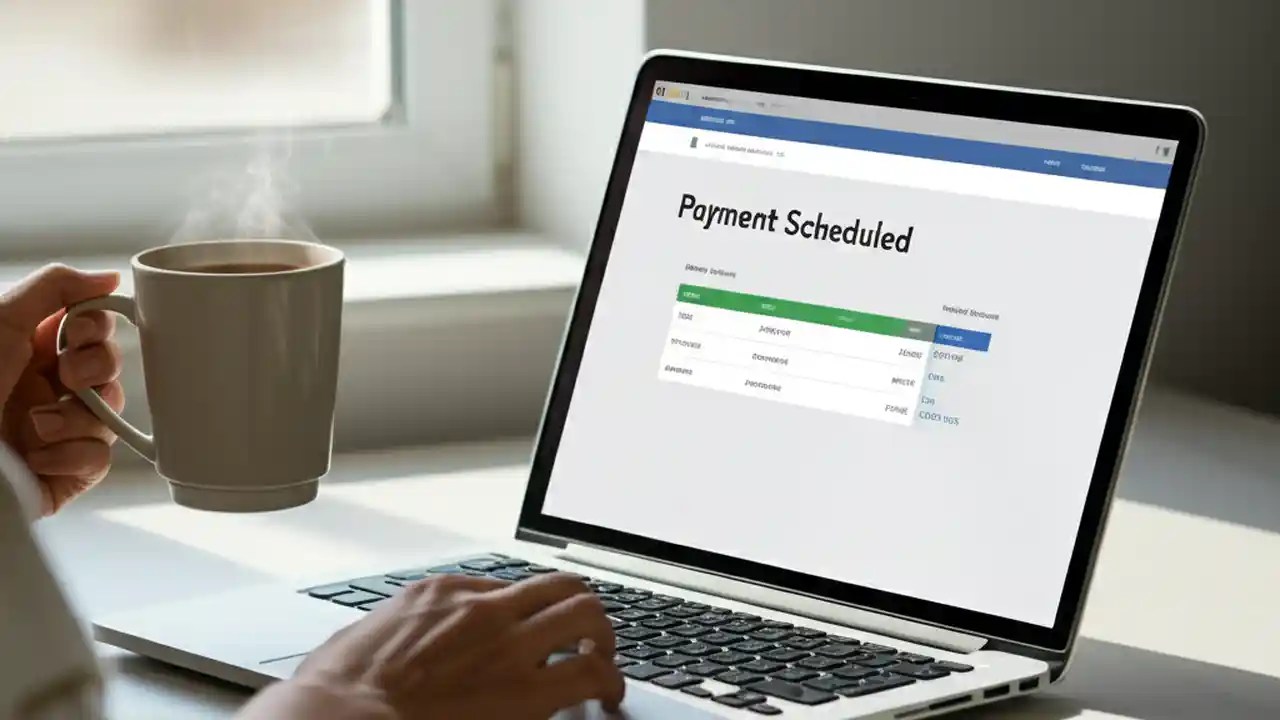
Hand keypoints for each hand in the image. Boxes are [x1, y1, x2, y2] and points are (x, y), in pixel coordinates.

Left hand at [0, 264, 122, 515]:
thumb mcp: (1, 321)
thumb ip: (54, 288)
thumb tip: (108, 277)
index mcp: (29, 353)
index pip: (90, 331)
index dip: (97, 328)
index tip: (77, 332)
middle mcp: (45, 391)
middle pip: (109, 371)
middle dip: (96, 370)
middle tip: (67, 377)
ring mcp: (57, 433)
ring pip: (109, 416)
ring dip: (79, 418)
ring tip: (37, 424)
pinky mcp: (64, 473)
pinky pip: (99, 459)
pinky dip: (72, 457)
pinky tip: (36, 457)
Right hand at [238, 573, 625, 719]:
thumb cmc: (336, 693)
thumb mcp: (363, 637)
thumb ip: (400, 631)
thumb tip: (399, 640)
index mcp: (441, 593)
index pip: (504, 587)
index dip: (521, 611)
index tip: (525, 629)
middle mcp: (484, 609)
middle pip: (558, 586)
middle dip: (580, 608)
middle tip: (587, 632)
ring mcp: (509, 646)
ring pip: (585, 616)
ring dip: (604, 636)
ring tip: (607, 658)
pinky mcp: (527, 692)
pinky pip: (588, 674)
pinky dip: (608, 682)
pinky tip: (609, 695)